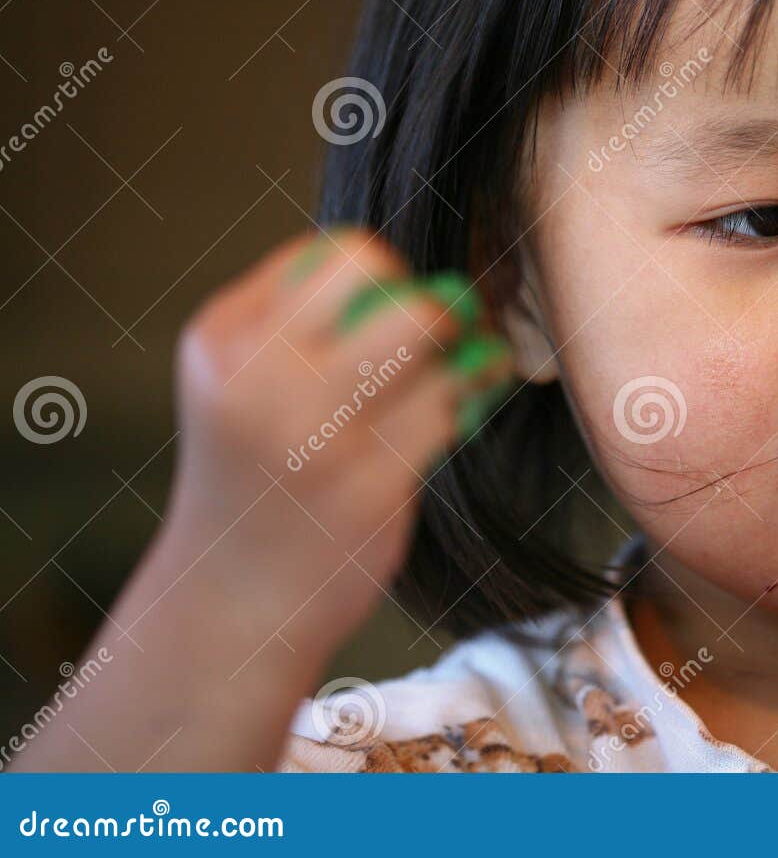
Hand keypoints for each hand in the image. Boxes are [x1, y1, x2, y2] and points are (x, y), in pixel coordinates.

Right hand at [159, 228, 512, 658]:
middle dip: (428, 300)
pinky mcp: (370, 485)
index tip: (402, 304)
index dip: (387, 273)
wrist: (230, 602)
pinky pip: (449, 407)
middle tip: (446, 331)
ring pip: (427, 338)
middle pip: (383, 277)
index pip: (337, 254)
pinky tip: (470, 402)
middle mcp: (261, 375)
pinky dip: (473, 395)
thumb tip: (426, 278)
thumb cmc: (255, 478)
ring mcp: (316, 432)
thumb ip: (306, 324)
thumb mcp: (242, 384)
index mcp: (225, 337)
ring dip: (464, 351)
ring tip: (468, 368)